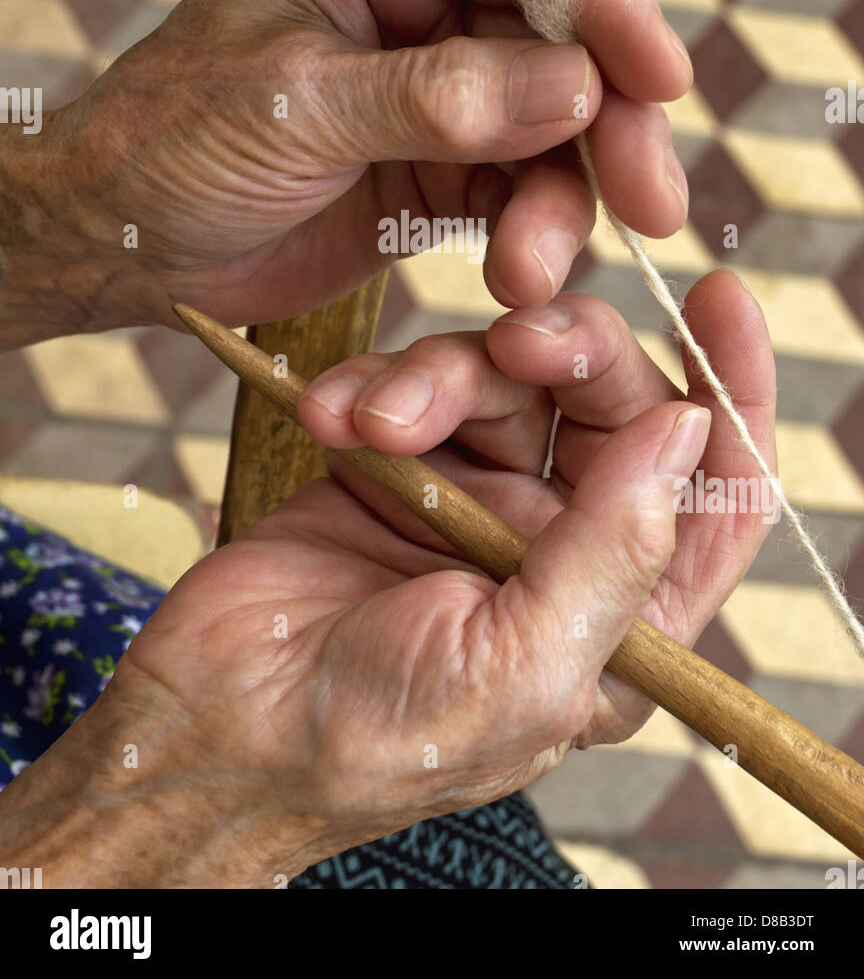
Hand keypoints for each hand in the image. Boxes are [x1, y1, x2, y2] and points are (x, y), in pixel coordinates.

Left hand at [1, 0, 691, 344]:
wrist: (121, 241)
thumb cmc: (171, 142)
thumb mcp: (297, 106)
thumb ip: (438, 97)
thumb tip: (576, 86)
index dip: (604, 9)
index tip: (661, 79)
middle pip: (564, 44)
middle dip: (608, 125)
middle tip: (649, 204)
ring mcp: (444, 88)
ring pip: (556, 131)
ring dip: (565, 202)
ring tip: (529, 275)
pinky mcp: (446, 168)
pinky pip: (523, 192)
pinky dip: (535, 235)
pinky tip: (519, 280)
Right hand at [295, 267, 775, 746]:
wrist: (218, 728)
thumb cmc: (372, 740)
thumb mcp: (519, 665)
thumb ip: (614, 550)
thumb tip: (690, 432)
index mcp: (624, 617)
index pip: (717, 493)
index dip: (733, 395)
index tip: (718, 302)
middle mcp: (560, 549)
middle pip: (608, 407)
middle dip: (570, 355)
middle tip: (518, 342)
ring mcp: (476, 502)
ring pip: (505, 382)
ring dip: (442, 377)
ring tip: (377, 419)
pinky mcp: (398, 468)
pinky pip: (413, 386)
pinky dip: (373, 385)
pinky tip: (331, 414)